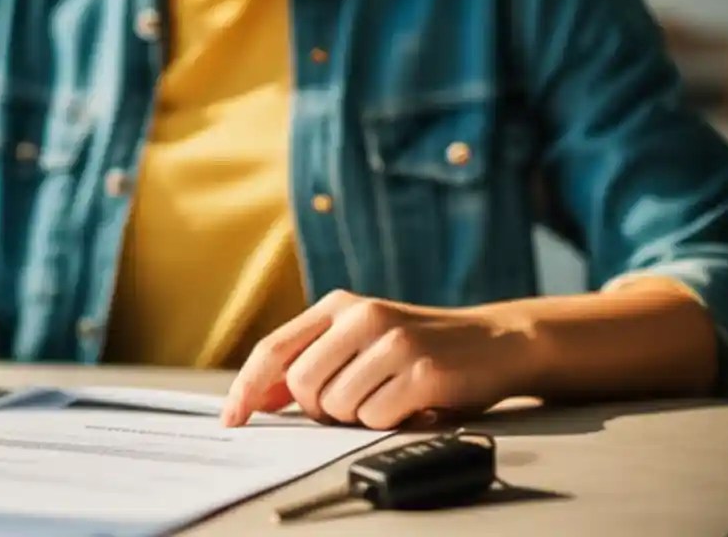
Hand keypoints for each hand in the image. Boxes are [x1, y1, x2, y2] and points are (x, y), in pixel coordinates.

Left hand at [221, 290, 536, 428]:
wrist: (494, 342)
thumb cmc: (419, 347)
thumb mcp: (360, 341)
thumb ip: (311, 360)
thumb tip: (260, 397)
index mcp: (338, 306)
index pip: (274, 349)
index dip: (247, 387)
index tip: (233, 418)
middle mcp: (362, 316)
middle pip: (302, 385)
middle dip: (318, 408)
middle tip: (351, 403)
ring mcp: (393, 342)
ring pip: (337, 405)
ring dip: (356, 416)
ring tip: (385, 398)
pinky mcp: (422, 371)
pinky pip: (376, 418)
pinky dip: (387, 421)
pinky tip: (408, 403)